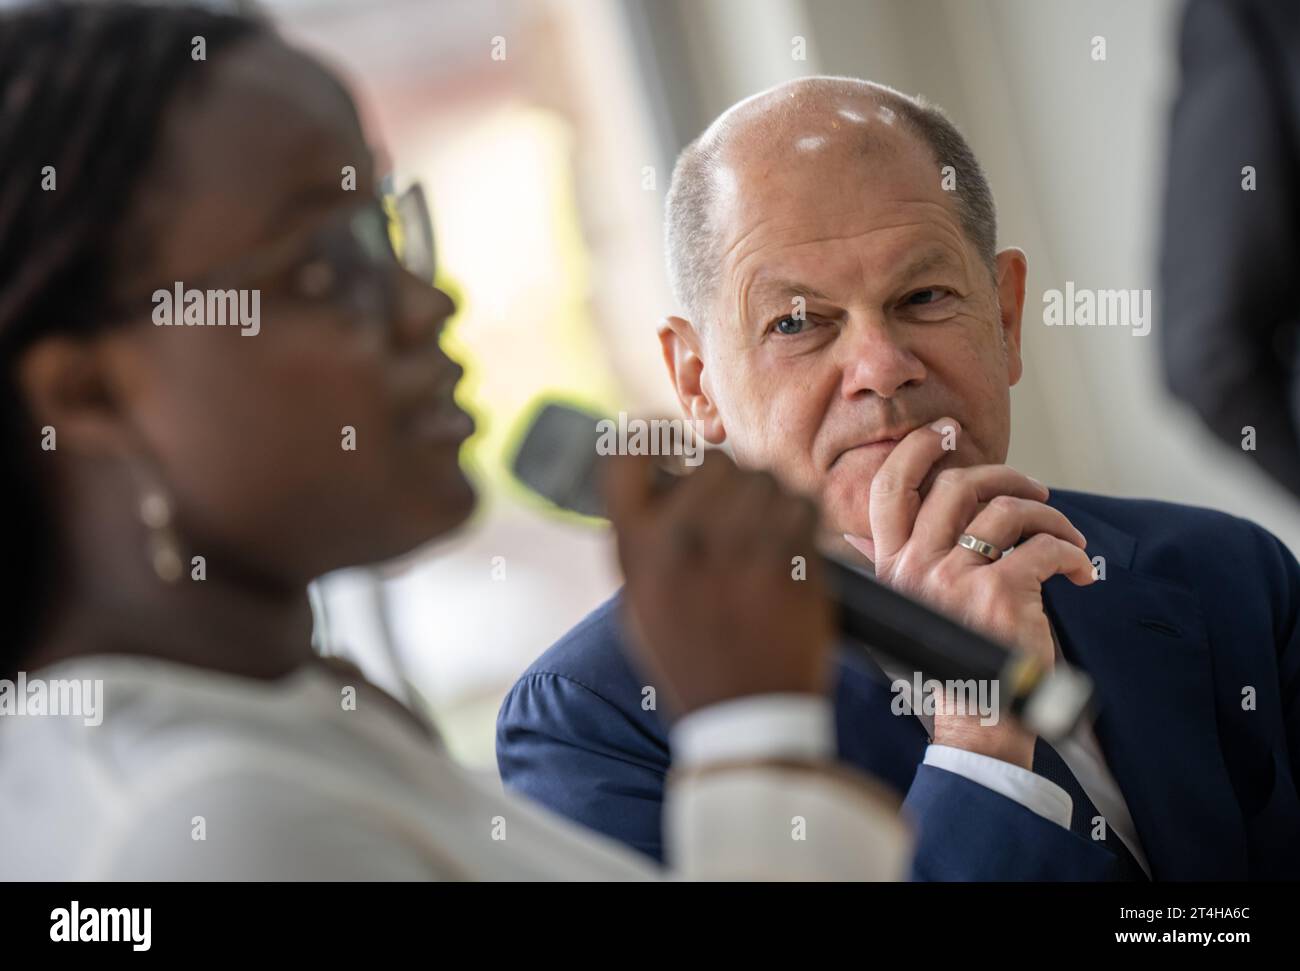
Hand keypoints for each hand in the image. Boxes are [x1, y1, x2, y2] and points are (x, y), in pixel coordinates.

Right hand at [604, 451, 833, 719]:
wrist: (748, 717)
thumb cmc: (691, 660)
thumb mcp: (640, 607)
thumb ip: (643, 545)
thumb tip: (654, 479)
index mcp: (638, 552)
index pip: (626, 459)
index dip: (644, 437)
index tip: (661, 435)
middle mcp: (684, 543)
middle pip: (715, 464)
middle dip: (730, 479)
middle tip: (737, 505)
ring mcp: (740, 551)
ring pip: (765, 479)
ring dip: (770, 496)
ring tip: (767, 529)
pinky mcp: (793, 563)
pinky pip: (803, 505)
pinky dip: (803, 516)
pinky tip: (795, 540)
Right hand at [844, 418, 1094, 768]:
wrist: (977, 718)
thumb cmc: (949, 664)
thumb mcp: (904, 609)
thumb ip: (889, 568)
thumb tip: (854, 536)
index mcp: (890, 565)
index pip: (889, 488)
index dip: (917, 450)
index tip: (947, 433)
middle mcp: (916, 566)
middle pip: (957, 486)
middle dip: (1003, 476)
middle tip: (1032, 489)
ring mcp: (956, 577)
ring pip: (1008, 511)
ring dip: (1049, 517)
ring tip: (1067, 537)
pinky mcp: (1001, 593)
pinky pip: (1045, 548)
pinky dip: (1073, 554)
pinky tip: (1081, 573)